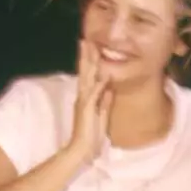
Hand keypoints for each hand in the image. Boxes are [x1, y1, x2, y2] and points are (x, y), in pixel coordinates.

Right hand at [67, 40, 113, 164]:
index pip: (88, 75)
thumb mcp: (102, 116)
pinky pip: (94, 95)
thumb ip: (105, 102)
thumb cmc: (91, 136)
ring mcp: (84, 102)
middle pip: (85, 72)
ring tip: (91, 49)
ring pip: (87, 78)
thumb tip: (109, 89)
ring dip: (89, 64)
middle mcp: (83, 97)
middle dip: (86, 56)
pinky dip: (99, 85)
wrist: (81, 150)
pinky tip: (103, 76)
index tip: (91, 46)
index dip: (89, 61)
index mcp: (86, 98)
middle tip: (86, 40)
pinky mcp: (87, 110)